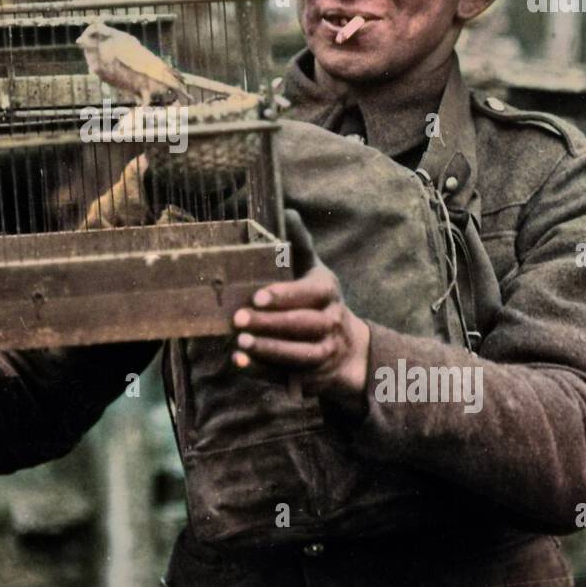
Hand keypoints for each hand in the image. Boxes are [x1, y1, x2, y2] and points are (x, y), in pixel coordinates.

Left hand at [230, 237, 371, 419]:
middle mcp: (330, 322)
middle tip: (238, 319)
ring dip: (268, 348)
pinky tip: (241, 361)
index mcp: (327, 292)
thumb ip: (299, 244)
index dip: (285, 296)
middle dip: (270, 323)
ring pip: (298, 353)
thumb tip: (285, 211)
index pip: (310, 293)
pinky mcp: (311, 375)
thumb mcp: (314, 270)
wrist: (347, 348)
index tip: (258, 297)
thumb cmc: (318, 299)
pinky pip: (287, 374)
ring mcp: (323, 351)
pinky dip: (263, 370)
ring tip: (240, 341)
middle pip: (302, 324)